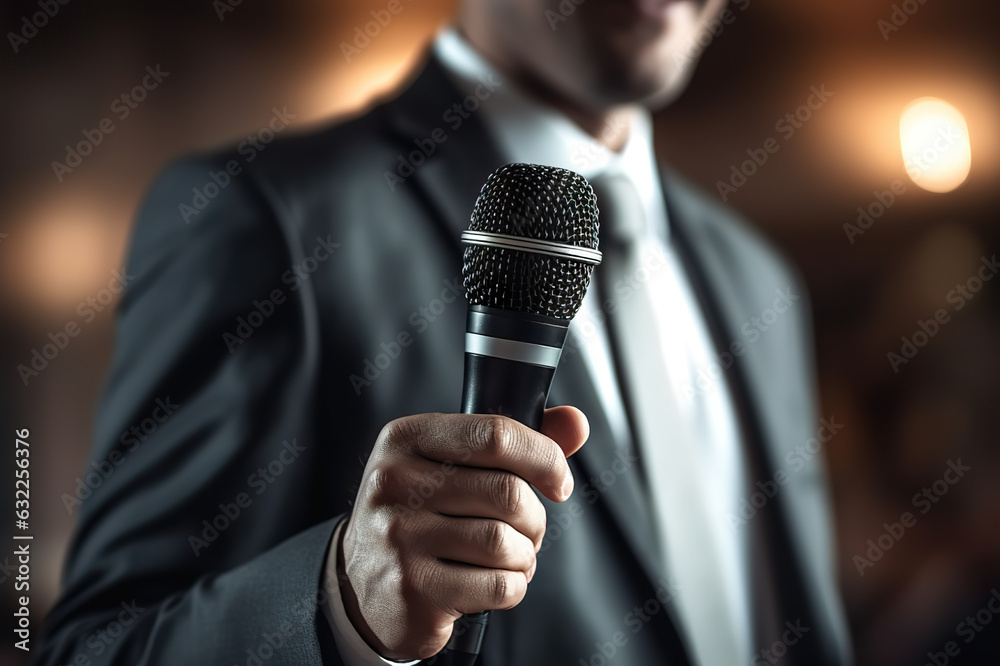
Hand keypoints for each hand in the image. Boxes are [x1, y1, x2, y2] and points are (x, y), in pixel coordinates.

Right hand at [333, 407, 588, 659]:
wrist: (362, 583)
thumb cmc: (421, 514)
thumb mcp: (452, 464)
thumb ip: (515, 442)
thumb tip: (575, 423)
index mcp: (406, 438)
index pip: (495, 434)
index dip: (544, 458)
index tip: (558, 481)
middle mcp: (395, 483)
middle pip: (508, 492)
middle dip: (534, 517)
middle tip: (526, 529)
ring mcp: (399, 538)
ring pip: (505, 543)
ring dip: (524, 555)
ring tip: (509, 557)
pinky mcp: (412, 589)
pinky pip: (498, 587)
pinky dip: (512, 587)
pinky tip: (492, 581)